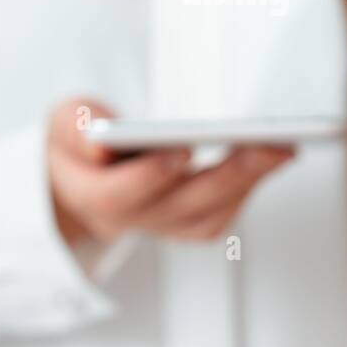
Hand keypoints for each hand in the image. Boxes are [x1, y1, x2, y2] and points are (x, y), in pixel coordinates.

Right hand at [47, 99, 294, 244]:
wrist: (84, 174)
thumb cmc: (79, 141)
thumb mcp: (64, 121)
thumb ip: (77, 128)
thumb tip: (100, 140)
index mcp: (93, 195)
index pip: (120, 196)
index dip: (151, 176)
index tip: (181, 150)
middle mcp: (133, 219)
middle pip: (183, 207)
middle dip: (228, 176)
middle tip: (266, 144)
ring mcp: (165, 226)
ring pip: (211, 216)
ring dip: (250, 182)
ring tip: (282, 145)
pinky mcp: (191, 223)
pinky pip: (224, 214)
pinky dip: (250, 186)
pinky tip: (271, 155)